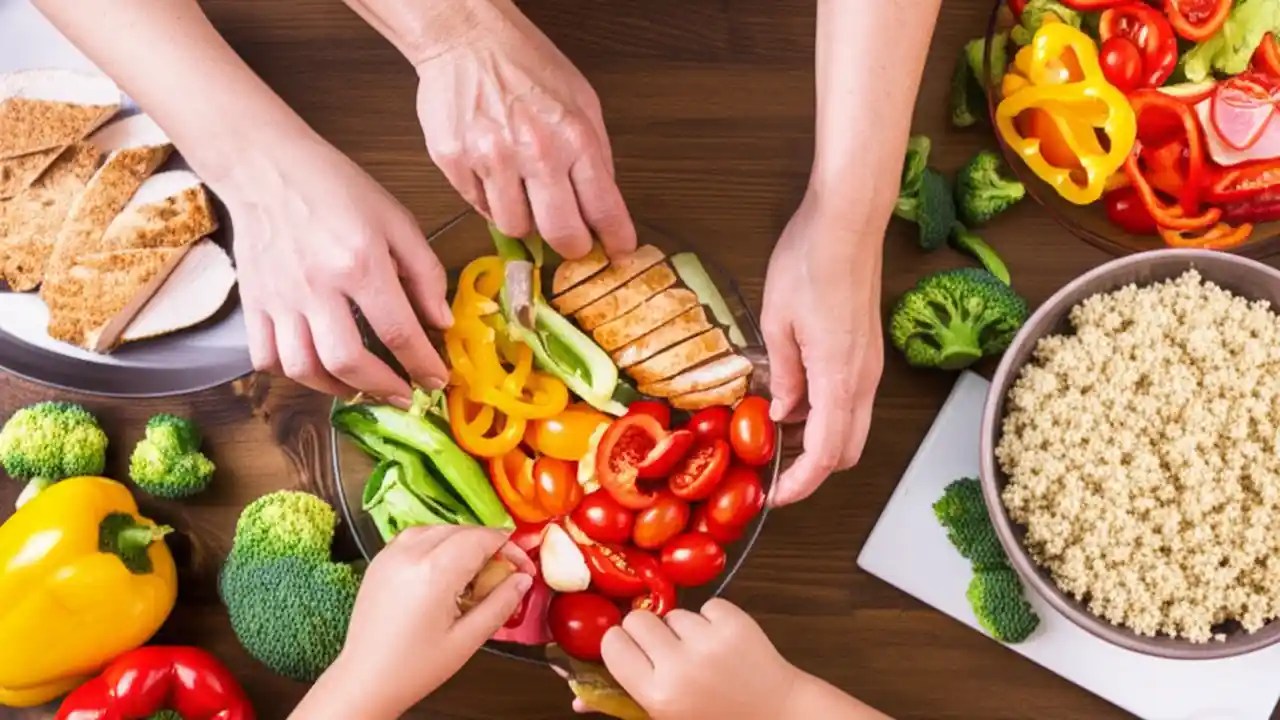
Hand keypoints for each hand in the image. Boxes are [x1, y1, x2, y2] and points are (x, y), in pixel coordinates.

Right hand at [226, 137, 450, 404]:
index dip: (423, 364)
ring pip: (303, 368)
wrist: (266, 166)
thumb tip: (441, 323)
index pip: (398, 331)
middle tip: (404, 394)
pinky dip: (293, 373)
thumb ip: (424, 272)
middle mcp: (316, 285)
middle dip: (383, 388)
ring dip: (338, 389)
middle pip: (348, 360)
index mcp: (360, 261)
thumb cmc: (335, 187)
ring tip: (363, 388)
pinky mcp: (252, 302)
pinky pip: (266, 357)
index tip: (437, 380)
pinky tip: (318, 368)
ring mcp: (279, 298)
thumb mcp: (396, 219)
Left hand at [298, 525, 533, 719]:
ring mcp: (390, 554)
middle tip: (502, 573)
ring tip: (473, 571)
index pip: (482, 539)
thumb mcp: (467, 640)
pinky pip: (415, 536)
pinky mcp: (379, 561)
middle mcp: (410, 554)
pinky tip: (443, 568)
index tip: (522, 568)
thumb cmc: (416, 667)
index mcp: (434, 573)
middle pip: (462, 530)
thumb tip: (523, 579)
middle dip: (488, 544)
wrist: (364, 680)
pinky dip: (436, 542)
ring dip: (462, 541)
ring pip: (438, 528)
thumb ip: (499, 604)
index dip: (508, 548)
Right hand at [413, 0, 634, 257]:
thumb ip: (595, 154)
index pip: (604, 208)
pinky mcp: (455, 162)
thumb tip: (603, 203)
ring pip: (514, 227)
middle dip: (570, 245)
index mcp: (575, 136)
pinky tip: (494, 175)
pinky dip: (490, 200)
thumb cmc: (526, 65)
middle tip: (570, 242)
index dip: (613, 239)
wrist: (468, 37)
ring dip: (524, 220)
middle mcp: (535, 151)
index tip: (616, 251)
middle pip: (560, 232)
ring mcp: (491, 159)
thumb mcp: (581, 102)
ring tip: (524, 194)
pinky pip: (478, 207)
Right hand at [590, 600, 802, 719]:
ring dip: (684, 630)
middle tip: (666, 652)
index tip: (630, 651)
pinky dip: (713, 622)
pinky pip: (706, 606)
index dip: (621, 645)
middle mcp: (681, 666)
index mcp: (658, 695)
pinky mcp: (735, 622)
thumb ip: (620, 707)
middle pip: (639, 620)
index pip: (613, 645)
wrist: (778, 717)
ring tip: (704, 658)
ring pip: (674, 614)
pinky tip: (723, 647)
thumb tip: (577, 700)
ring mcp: (710, 641)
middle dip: (648, 632)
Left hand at [761, 191, 885, 505]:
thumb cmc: (808, 262)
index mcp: (839, 378)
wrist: (848, 221)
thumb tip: (783, 413)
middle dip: (813, 471)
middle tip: (772, 471)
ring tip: (774, 437)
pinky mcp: (868, 351)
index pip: (828, 453)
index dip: (801, 483)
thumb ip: (783, 374)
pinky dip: (826, 416)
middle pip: (849, 449)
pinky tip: (793, 401)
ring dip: (820, 442)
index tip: (774, 495)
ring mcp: (871, 366)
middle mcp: (863, 379)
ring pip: (853, 426)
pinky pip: (851, 400)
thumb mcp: (776, 321)